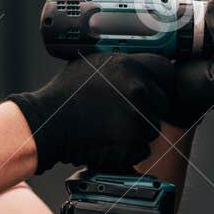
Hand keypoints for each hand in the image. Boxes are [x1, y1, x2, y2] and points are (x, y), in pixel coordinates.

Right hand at [7, 52, 173, 172]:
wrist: (48, 122)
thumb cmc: (65, 94)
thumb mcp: (92, 63)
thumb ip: (120, 63)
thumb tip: (137, 64)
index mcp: (130, 66)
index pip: (165, 71)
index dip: (160, 83)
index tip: (155, 91)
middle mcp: (139, 90)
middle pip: (162, 103)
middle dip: (147, 109)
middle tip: (123, 114)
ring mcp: (137, 117)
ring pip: (152, 127)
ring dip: (138, 131)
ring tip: (112, 128)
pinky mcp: (133, 142)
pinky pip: (143, 149)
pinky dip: (130, 150)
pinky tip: (110, 142)